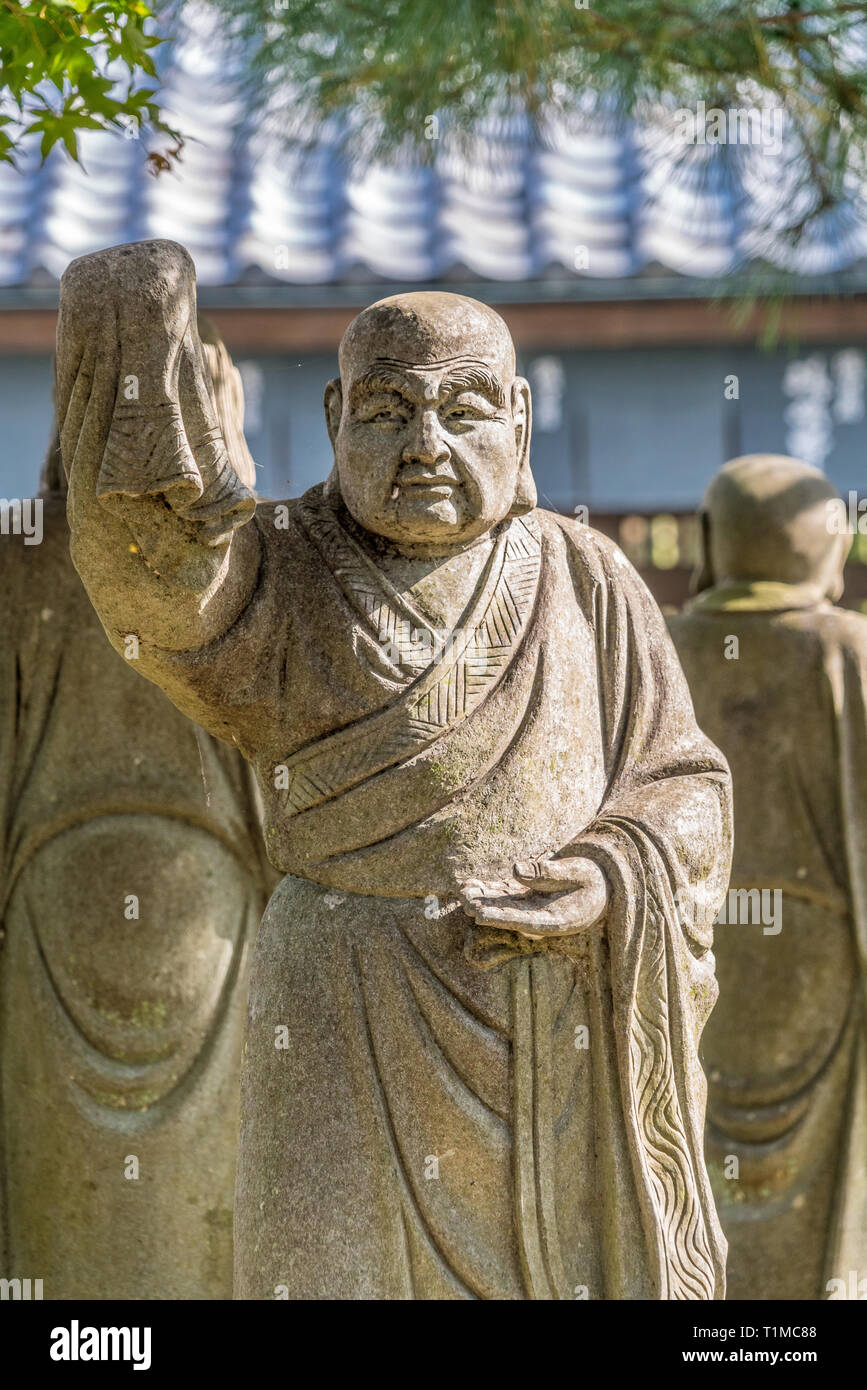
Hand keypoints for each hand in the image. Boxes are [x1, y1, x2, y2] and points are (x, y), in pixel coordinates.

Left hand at [458, 856, 607, 939]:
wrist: (602, 883)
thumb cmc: (593, 879)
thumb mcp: (577, 872)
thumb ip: (547, 874)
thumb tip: (514, 868)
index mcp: (556, 920)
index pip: (523, 921)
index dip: (499, 918)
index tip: (478, 915)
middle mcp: (541, 920)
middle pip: (508, 915)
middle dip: (484, 907)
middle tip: (463, 899)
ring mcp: (533, 910)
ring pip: (503, 905)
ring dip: (482, 899)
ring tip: (461, 891)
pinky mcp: (528, 900)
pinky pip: (506, 897)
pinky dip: (489, 891)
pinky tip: (472, 885)